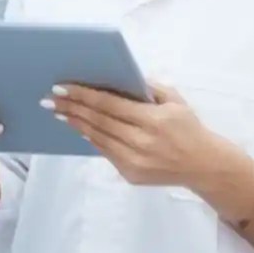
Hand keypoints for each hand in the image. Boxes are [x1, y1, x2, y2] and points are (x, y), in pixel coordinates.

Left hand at [43, 82, 222, 187]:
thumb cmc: (189, 127)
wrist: (203, 165)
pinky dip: (92, 138)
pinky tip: (81, 128)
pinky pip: (106, 152)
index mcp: (152, 119)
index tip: (62, 87)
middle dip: (72, 108)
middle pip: (98, 121)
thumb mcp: (175, 100)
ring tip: (60, 113)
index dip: (84, 95)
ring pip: (98, 138)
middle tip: (50, 99)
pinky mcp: (130, 174)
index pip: (110, 104)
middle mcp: (140, 141)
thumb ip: (149, 88)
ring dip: (76, 124)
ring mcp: (133, 161)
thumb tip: (120, 79)